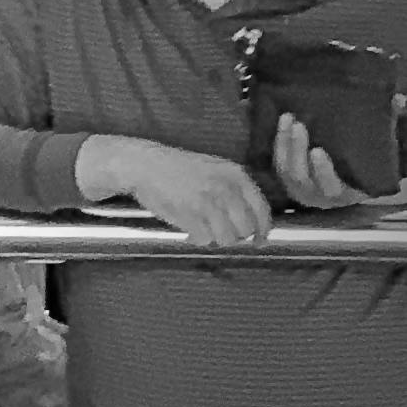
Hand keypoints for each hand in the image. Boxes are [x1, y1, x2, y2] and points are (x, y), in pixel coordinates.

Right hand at [82, 135, 270, 245]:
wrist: (144, 164)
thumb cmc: (177, 169)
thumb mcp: (214, 170)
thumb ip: (234, 190)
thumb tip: (250, 223)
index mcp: (236, 175)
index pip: (262, 211)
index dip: (263, 231)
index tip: (259, 242)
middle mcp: (227, 188)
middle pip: (246, 229)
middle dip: (235, 237)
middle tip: (221, 235)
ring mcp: (209, 202)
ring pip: (227, 238)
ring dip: (216, 239)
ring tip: (202, 231)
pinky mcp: (191, 214)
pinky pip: (204, 239)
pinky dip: (197, 239)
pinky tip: (189, 231)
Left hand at [272, 111, 406, 213]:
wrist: (347, 177)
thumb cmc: (367, 164)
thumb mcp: (381, 153)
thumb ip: (391, 129)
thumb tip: (399, 100)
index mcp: (345, 193)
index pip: (331, 186)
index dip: (322, 171)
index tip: (318, 151)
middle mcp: (319, 195)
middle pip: (301, 176)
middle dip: (297, 150)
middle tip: (299, 126)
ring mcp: (300, 188)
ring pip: (286, 169)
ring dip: (285, 143)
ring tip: (289, 119)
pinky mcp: (287, 177)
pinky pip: (277, 161)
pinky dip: (279, 142)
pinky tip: (283, 121)